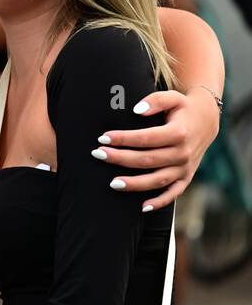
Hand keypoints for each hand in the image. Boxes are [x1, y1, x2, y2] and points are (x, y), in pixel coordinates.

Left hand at [94, 88, 219, 210]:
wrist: (206, 121)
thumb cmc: (183, 108)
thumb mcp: (173, 97)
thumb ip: (155, 101)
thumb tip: (136, 110)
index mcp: (178, 133)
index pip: (145, 138)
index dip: (123, 138)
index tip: (103, 137)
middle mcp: (182, 153)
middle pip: (147, 160)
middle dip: (120, 158)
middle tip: (98, 154)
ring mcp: (185, 168)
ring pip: (157, 180)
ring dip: (134, 183)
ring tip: (112, 183)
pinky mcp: (186, 177)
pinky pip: (173, 193)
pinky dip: (159, 202)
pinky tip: (142, 207)